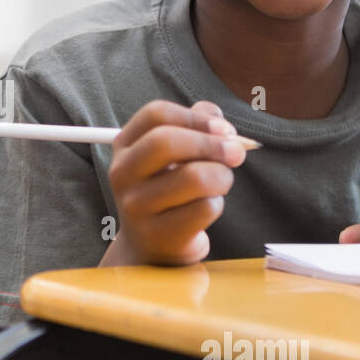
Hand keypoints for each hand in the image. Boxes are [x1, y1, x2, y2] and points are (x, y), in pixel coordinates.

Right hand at [107, 99, 245, 265]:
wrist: (152, 244)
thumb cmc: (168, 190)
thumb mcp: (173, 155)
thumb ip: (195, 126)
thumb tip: (221, 123)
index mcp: (125, 145)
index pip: (156, 114)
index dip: (196, 117)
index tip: (224, 129)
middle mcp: (122, 174)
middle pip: (165, 141)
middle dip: (212, 144)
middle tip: (237, 153)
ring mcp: (136, 206)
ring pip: (193, 177)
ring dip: (222, 177)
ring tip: (220, 183)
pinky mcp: (157, 234)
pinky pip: (204, 208)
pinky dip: (216, 204)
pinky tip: (206, 209)